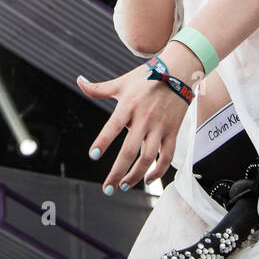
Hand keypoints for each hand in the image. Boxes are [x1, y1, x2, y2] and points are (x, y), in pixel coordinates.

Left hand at [76, 59, 193, 191]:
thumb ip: (99, 88)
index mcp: (128, 106)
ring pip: (148, 158)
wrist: (179, 70)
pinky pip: (167, 156)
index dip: (103, 141)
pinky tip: (148, 179)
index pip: (113, 126)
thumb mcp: (122, 82)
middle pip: (129, 151)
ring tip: (124, 186)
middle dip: (117, 172)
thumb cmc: (148, 77)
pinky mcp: (172, 132)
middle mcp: (144, 118)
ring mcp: (160, 127)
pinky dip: (159, 171)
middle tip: (107, 188)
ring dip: (135, 176)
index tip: (93, 156)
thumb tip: (79, 81)